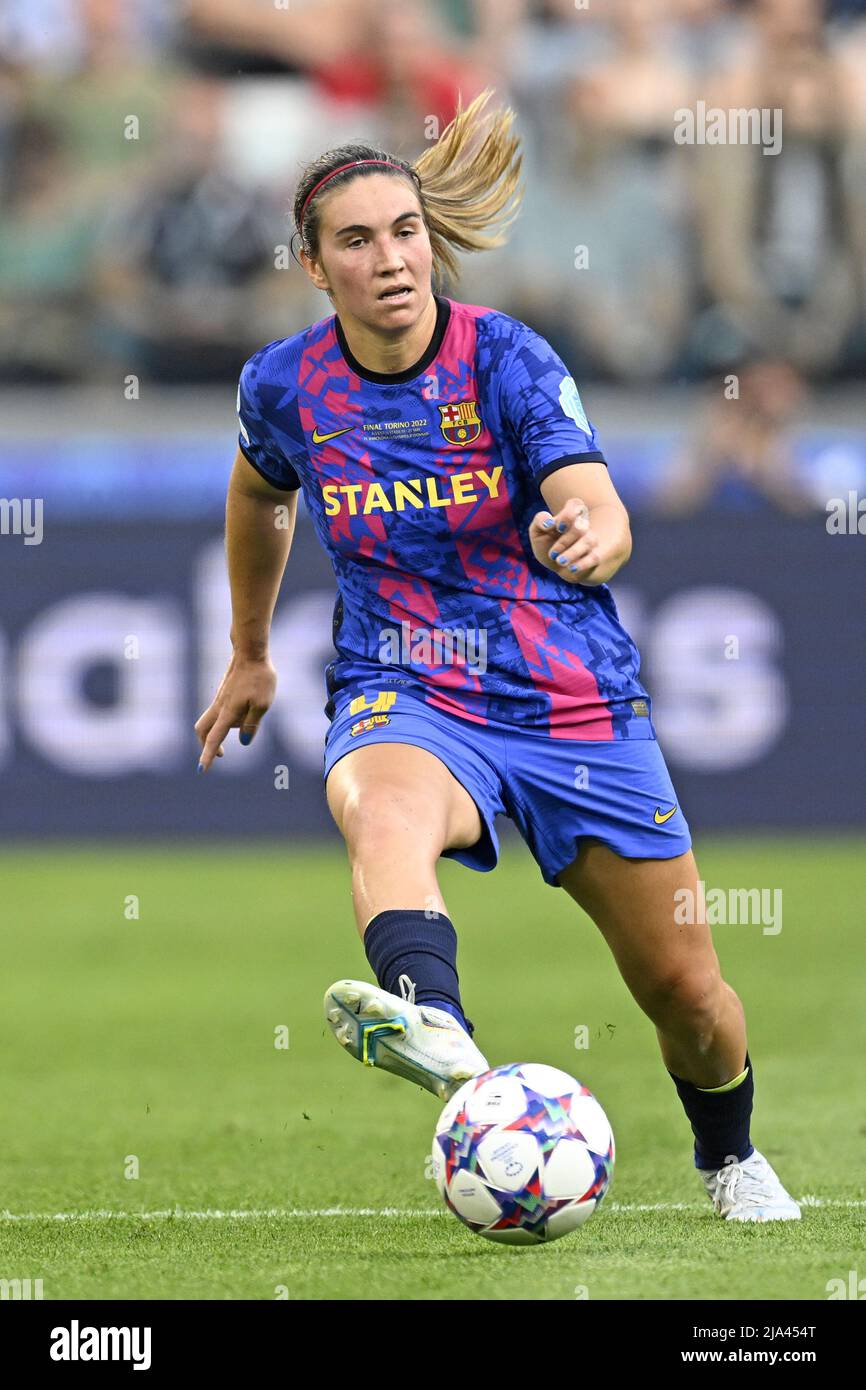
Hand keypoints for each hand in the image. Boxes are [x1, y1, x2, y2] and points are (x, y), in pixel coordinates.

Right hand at [195, 652, 276, 771]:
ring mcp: (220, 699)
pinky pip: (220, 711)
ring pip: (211, 721)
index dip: (208, 756)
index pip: (214, 739)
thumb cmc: (260, 678)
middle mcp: (219, 707)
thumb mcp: (262, 704)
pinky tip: (249, 707)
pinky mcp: (224, 694)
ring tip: (250, 718)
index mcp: (228, 712)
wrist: (251, 652)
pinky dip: (228, 718)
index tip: (201, 770)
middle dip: (206, 746)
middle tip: (221, 756)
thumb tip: (243, 743)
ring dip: (222, 730)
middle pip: (202, 731)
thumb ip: (252, 725)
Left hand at [528, 498, 599, 582]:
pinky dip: (582, 563)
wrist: (557, 567)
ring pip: (587, 541)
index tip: (558, 527)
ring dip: (572, 553)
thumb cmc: (547, 546)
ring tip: (559, 561)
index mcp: (569, 516)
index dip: (569, 513)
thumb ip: (539, 521)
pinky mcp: (595, 556)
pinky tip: (571, 568)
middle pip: (580, 527)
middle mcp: (582, 526)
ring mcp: (590, 540)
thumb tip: (549, 522)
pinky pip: (594, 557)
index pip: (576, 504)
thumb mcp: (537, 533)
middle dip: (564, 541)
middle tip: (552, 554)